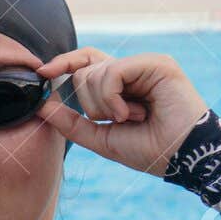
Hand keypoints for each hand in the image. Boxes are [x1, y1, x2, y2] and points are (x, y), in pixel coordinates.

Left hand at [35, 49, 208, 174]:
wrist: (180, 156)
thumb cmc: (146, 150)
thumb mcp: (98, 137)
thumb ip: (69, 122)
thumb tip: (40, 106)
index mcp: (119, 85)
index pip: (85, 62)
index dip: (63, 63)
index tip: (42, 73)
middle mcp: (131, 71)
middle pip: (83, 72)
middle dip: (89, 103)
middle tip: (116, 119)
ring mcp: (144, 65)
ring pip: (94, 73)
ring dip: (103, 105)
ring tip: (131, 117)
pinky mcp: (156, 63)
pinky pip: (112, 72)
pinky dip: (112, 98)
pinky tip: (133, 113)